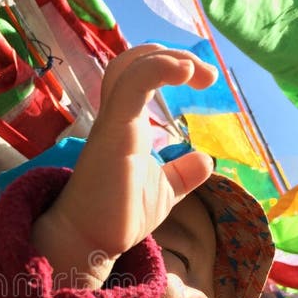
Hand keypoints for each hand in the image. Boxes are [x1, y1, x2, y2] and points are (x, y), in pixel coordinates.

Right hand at [31, 45, 217, 286]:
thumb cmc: (118, 217)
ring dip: (169, 58)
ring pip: (130, 65)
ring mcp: (114, 121)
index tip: (202, 82)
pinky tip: (184, 71)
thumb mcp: (163, 192)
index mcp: (127, 124)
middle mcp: (117, 116)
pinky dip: (159, 67)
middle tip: (205, 76)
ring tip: (197, 73)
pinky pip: (132, 83)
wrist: (91, 242)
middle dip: (173, 55)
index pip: (141, 74)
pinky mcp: (114, 130)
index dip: (171, 65)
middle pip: (134, 60)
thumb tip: (204, 160)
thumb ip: (181, 174)